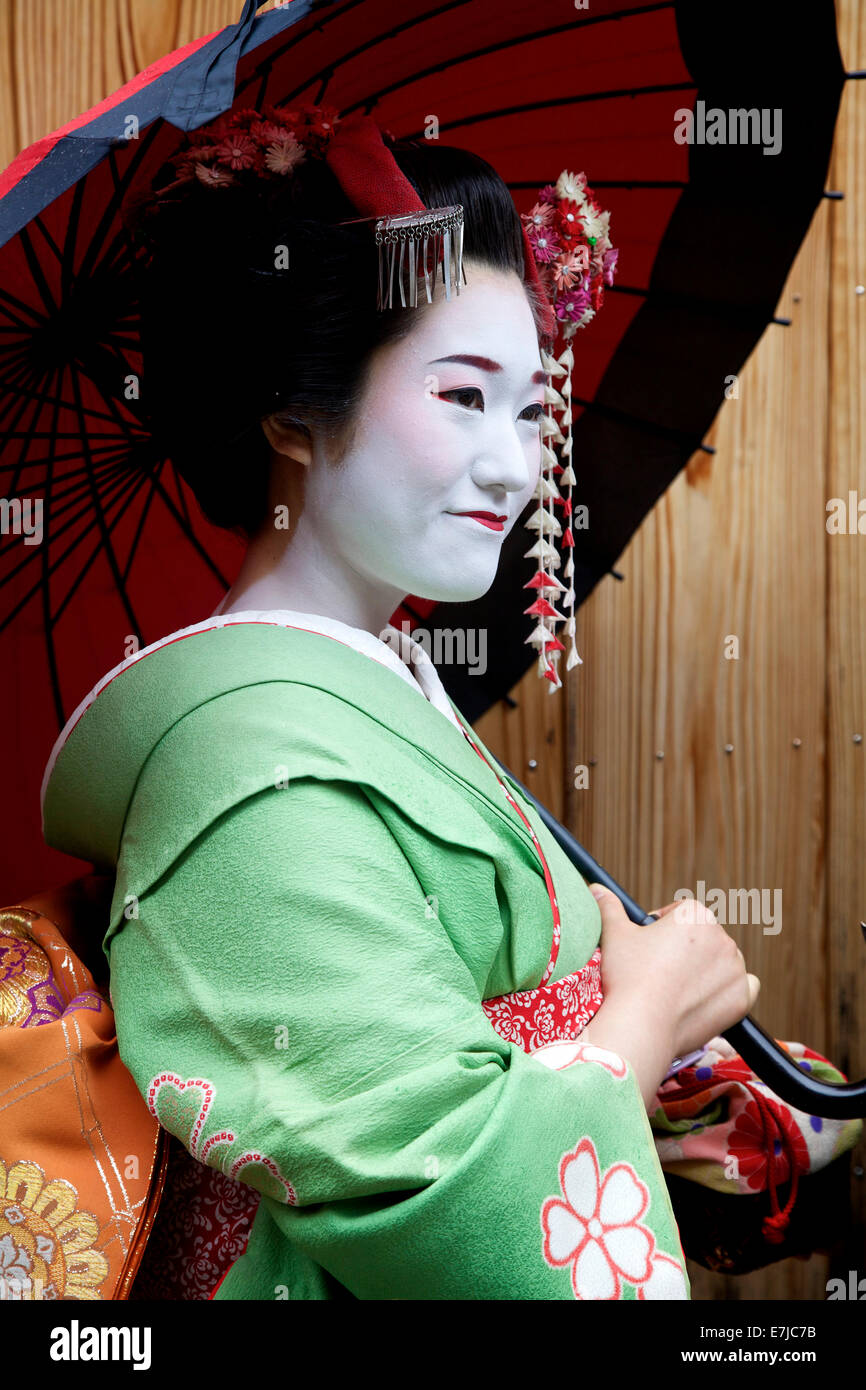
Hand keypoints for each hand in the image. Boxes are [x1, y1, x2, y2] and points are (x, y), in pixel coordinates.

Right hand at [587, 886, 759, 1061]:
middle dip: (685, 950)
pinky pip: (745, 987)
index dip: (662, 928)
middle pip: (703, 938)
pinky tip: (709, 996)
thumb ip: (609, 906)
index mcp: (695, 915)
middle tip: (659, 971)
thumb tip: (596, 888)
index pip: (681, 914)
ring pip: (722, 962)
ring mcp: (735, 969)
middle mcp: (722, 937)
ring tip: (677, 989)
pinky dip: (732, 990)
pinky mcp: (741, 998)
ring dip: (707, 970)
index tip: (649, 946)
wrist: (641, 1024)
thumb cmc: (628, 976)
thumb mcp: (614, 934)